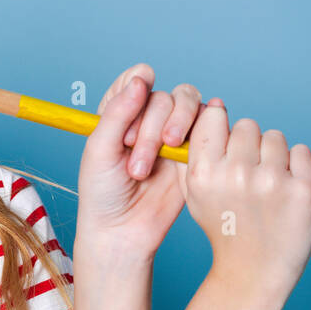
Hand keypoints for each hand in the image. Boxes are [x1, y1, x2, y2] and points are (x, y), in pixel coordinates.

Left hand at [75, 64, 208, 256]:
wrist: (124, 232)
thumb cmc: (103, 193)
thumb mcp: (99, 150)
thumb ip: (118, 113)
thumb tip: (142, 77)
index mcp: (120, 114)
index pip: (135, 81)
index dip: (135, 92)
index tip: (127, 119)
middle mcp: (148, 119)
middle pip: (165, 97)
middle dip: (151, 127)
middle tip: (137, 164)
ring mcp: (174, 134)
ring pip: (189, 105)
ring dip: (177, 124)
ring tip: (164, 153)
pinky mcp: (196, 151)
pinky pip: (210, 127)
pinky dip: (203, 132)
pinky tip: (185, 151)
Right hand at [182, 106, 310, 302]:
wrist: (254, 270)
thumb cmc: (222, 226)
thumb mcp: (193, 194)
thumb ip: (193, 153)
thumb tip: (208, 108)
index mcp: (204, 174)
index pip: (214, 116)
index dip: (220, 126)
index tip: (225, 142)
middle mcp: (236, 175)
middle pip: (247, 125)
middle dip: (248, 144)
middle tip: (248, 170)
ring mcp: (272, 182)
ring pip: (275, 137)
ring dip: (273, 154)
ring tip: (267, 181)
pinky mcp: (303, 191)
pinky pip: (302, 151)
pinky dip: (297, 165)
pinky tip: (285, 186)